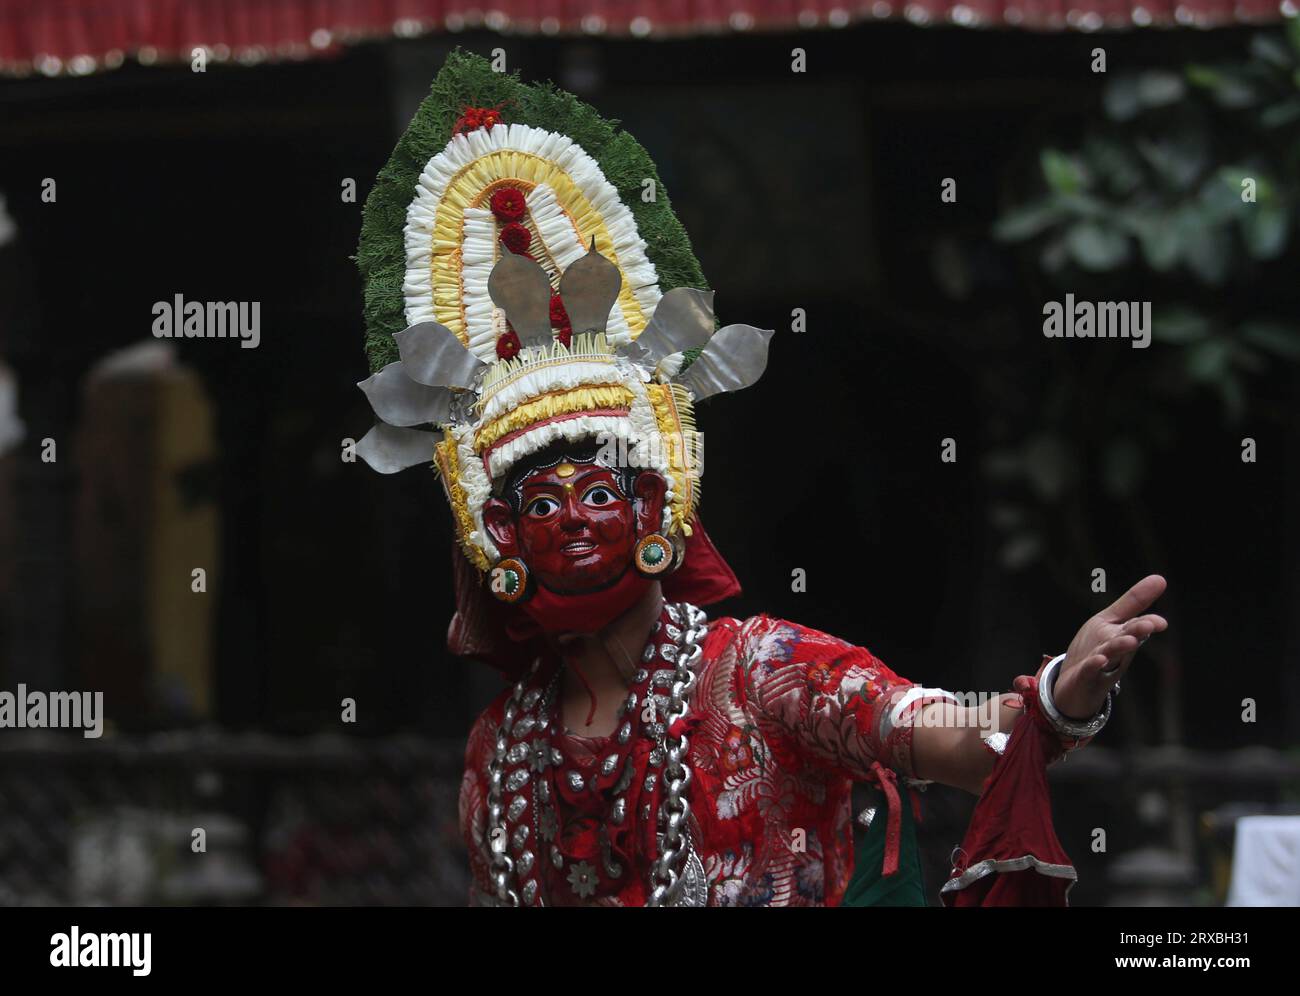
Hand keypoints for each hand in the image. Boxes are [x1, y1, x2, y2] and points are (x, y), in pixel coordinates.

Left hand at [1053, 574, 1167, 719]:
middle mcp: (1114, 652)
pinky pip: (1089, 670)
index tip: (1161, 622)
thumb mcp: (1111, 622)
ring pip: (1110, 655)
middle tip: (1149, 626)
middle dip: (1137, 632)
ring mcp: (1100, 667)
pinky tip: (1098, 659)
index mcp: (1121, 636)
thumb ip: (1133, 602)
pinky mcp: (1084, 677)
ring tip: (1129, 641)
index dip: (1147, 624)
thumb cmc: (1096, 651)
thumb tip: (1161, 578)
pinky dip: (1093, 665)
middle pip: (1126, 640)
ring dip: (1118, 647)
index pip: (1136, 627)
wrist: (1075, 688)